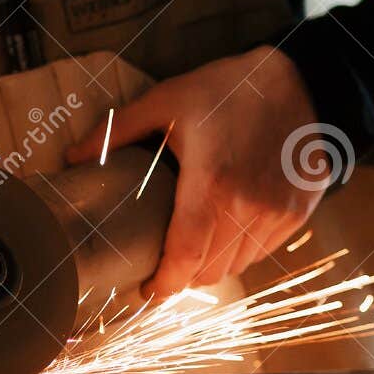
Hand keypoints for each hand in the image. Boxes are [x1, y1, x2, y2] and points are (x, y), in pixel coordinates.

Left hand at [67, 46, 325, 295]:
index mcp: (211, 185)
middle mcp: (247, 208)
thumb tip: (73, 157)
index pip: (184, 258)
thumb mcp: (168, 100)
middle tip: (165, 265)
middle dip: (183, 275)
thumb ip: (117, 132)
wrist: (300, 82)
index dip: (163, 284)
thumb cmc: (230, 89)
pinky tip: (228, 229)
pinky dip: (241, 251)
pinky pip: (263, 251)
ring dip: (213, 265)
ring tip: (196, 247)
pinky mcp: (297, 214)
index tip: (146, 291)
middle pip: (209, 270)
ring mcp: (276, 214)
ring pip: (237, 266)